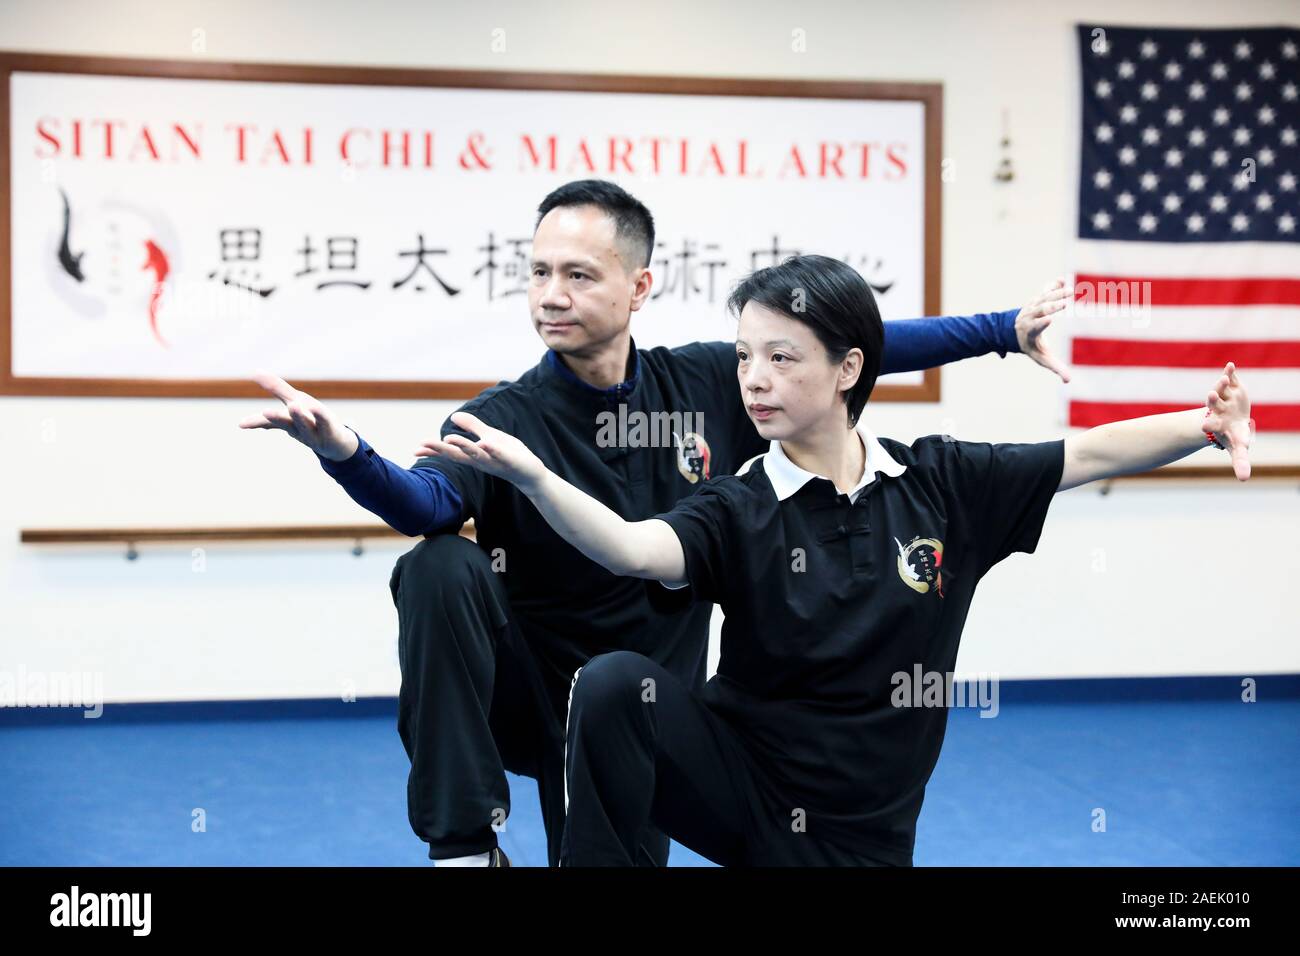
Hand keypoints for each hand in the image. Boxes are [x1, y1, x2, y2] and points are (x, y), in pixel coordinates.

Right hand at [238, 370, 359, 461]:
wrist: (337, 444)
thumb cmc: (312, 420)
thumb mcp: (294, 402)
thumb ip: (277, 388)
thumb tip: (255, 372)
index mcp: (288, 423)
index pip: (271, 422)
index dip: (257, 422)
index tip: (241, 425)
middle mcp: (299, 429)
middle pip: (287, 424)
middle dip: (277, 418)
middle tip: (266, 412)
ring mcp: (315, 431)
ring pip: (306, 425)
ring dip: (299, 417)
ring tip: (293, 405)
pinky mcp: (331, 430)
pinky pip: (326, 423)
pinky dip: (321, 416)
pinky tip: (317, 408)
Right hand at [413, 412, 546, 490]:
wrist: (531, 472)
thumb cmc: (509, 454)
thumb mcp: (490, 436)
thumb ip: (473, 427)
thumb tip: (454, 417)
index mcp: (475, 454)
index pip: (451, 452)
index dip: (434, 450)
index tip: (416, 449)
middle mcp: (481, 460)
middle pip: (458, 455)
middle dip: (441, 449)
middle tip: (423, 444)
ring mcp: (496, 461)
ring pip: (477, 455)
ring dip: (464, 447)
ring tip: (449, 439)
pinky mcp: (511, 461)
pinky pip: (501, 455)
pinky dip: (493, 450)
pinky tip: (486, 444)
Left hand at [1015, 278, 1071, 382]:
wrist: (1013, 330)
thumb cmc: (1031, 346)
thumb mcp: (1041, 357)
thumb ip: (1055, 367)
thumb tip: (1068, 380)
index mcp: (1030, 332)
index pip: (1035, 327)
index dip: (1041, 323)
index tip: (1050, 319)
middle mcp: (1030, 317)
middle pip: (1040, 310)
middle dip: (1051, 306)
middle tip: (1065, 303)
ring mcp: (1032, 306)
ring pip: (1043, 298)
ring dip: (1056, 294)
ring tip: (1070, 291)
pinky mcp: (1036, 299)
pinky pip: (1044, 290)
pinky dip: (1052, 285)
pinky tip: (1063, 280)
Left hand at [1203, 362, 1252, 480]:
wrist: (1231, 421)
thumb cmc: (1233, 437)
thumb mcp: (1238, 449)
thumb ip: (1240, 462)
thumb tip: (1244, 480)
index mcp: (1217, 424)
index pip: (1211, 426)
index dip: (1209, 426)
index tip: (1205, 426)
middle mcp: (1217, 409)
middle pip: (1212, 404)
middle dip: (1212, 400)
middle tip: (1209, 395)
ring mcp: (1224, 397)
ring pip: (1219, 389)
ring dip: (1220, 384)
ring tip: (1222, 379)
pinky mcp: (1232, 387)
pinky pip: (1230, 377)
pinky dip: (1229, 372)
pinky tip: (1230, 365)